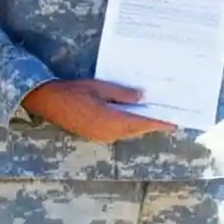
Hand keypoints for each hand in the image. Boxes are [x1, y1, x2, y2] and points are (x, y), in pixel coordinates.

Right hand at [21, 79, 174, 143]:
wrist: (49, 101)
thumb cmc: (75, 92)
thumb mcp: (102, 88)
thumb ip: (123, 94)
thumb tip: (142, 96)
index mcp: (112, 122)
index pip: (142, 123)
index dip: (159, 123)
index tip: (175, 122)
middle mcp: (109, 134)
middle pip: (137, 129)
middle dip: (152, 123)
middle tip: (169, 116)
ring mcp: (101, 136)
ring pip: (128, 131)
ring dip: (141, 124)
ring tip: (155, 114)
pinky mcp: (96, 134)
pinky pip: (118, 131)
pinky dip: (129, 125)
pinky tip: (134, 115)